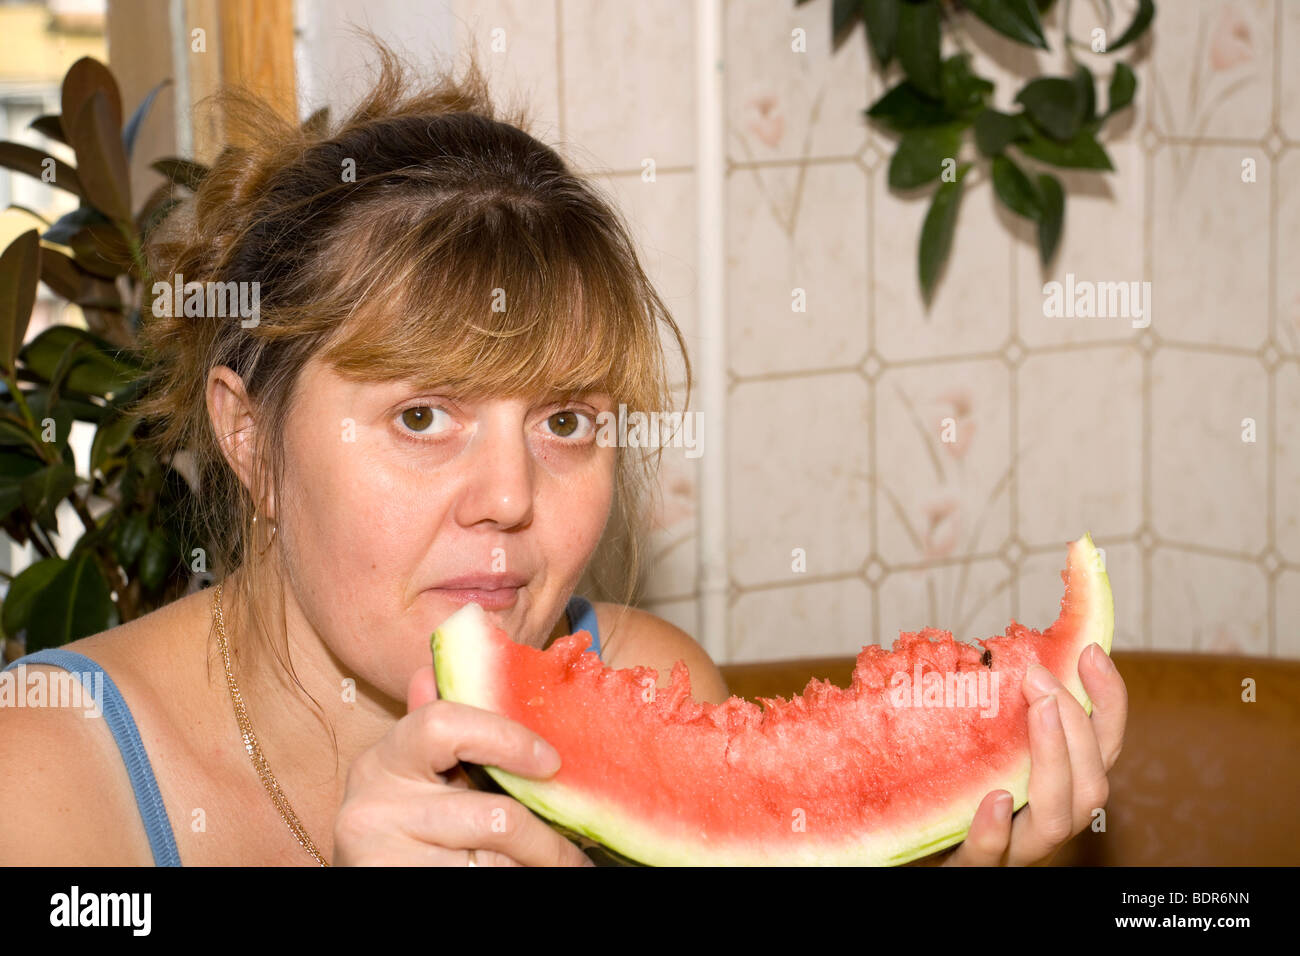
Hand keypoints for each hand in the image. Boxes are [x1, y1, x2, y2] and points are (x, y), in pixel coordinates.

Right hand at [332, 664, 593, 865]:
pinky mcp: (393, 878)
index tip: (552, 761)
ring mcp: (381, 849)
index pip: (444, 723)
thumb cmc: (408, 835)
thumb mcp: (419, 782)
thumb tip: (433, 671)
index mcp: (384, 761)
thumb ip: (438, 736)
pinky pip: (480, 877)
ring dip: (537, 866)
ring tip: (564, 867)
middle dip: (544, 840)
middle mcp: (373, 803)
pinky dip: (514, 877)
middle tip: (579, 852)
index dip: (507, 738)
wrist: (380, 883)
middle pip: (494, 815)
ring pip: (496, 857)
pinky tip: (528, 875)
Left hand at [942, 642, 1127, 865]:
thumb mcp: (979, 751)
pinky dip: (995, 830)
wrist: (907, 850)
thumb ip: (998, 719)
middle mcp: (1044, 825)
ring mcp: (1012, 853)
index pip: (1102, 750)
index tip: (1091, 652)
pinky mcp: (969, 869)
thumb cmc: (947, 799)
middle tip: (1041, 676)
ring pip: (1054, 823)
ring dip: (1052, 760)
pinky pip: (987, 857)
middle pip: (1090, 786)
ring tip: (1041, 710)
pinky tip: (996, 798)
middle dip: (1076, 725)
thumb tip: (1005, 657)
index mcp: (1056, 793)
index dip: (1108, 703)